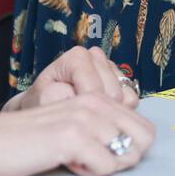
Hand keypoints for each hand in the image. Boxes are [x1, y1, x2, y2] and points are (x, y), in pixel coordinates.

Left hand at [5, 45, 139, 111]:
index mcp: (77, 57)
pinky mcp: (122, 80)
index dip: (86, 110)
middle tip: (80, 119)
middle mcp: (97, 56)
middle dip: (99, 111)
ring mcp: (111, 67)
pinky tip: (99, 113)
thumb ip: (58, 97)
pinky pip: (132, 100)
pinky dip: (118, 111)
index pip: (95, 89)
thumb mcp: (42, 101)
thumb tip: (76, 96)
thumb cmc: (42, 104)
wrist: (44, 106)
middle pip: (114, 93)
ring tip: (88, 116)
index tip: (72, 118)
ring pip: (126, 97)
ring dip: (110, 112)